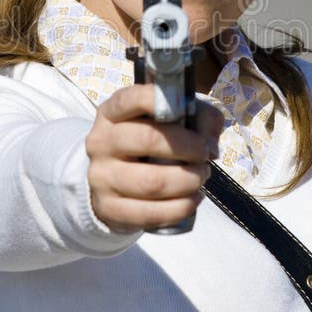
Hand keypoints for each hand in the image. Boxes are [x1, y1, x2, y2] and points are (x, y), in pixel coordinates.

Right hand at [86, 84, 223, 231]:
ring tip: (200, 177)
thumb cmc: (149, 143)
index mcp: (112, 112)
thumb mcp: (171, 121)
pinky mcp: (108, 208)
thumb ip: (199, 118)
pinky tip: (192, 199)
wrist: (115, 183)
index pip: (131, 98)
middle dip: (187, 148)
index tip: (186, 110)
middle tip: (204, 155)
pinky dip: (180, 207)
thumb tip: (211, 145)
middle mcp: (100, 141)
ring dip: (187, 181)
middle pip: (147, 139)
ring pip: (152, 182)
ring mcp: (101, 177)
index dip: (160, 100)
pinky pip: (150, 213)